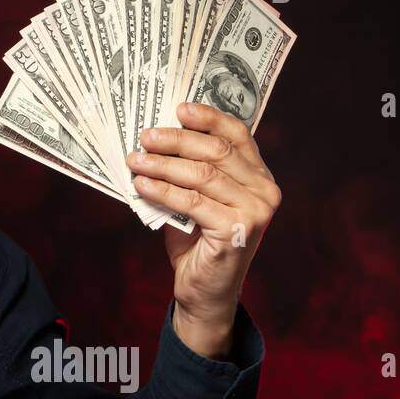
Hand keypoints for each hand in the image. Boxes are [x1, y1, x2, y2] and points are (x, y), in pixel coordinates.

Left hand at [126, 102, 282, 357]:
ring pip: (202, 174)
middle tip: (144, 136)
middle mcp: (265, 191)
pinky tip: (140, 185)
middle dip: (175, 140)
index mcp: (259, 177)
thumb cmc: (197, 241)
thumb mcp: (196, 199)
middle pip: (216, 151)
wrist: (205, 290)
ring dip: (162, 165)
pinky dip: (162, 191)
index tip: (178, 108)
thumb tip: (155, 138)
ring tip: (134, 160)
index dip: (209, 118)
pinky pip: (192, 202)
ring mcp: (255, 211)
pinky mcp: (237, 230)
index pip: (238, 135)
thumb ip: (188, 170)